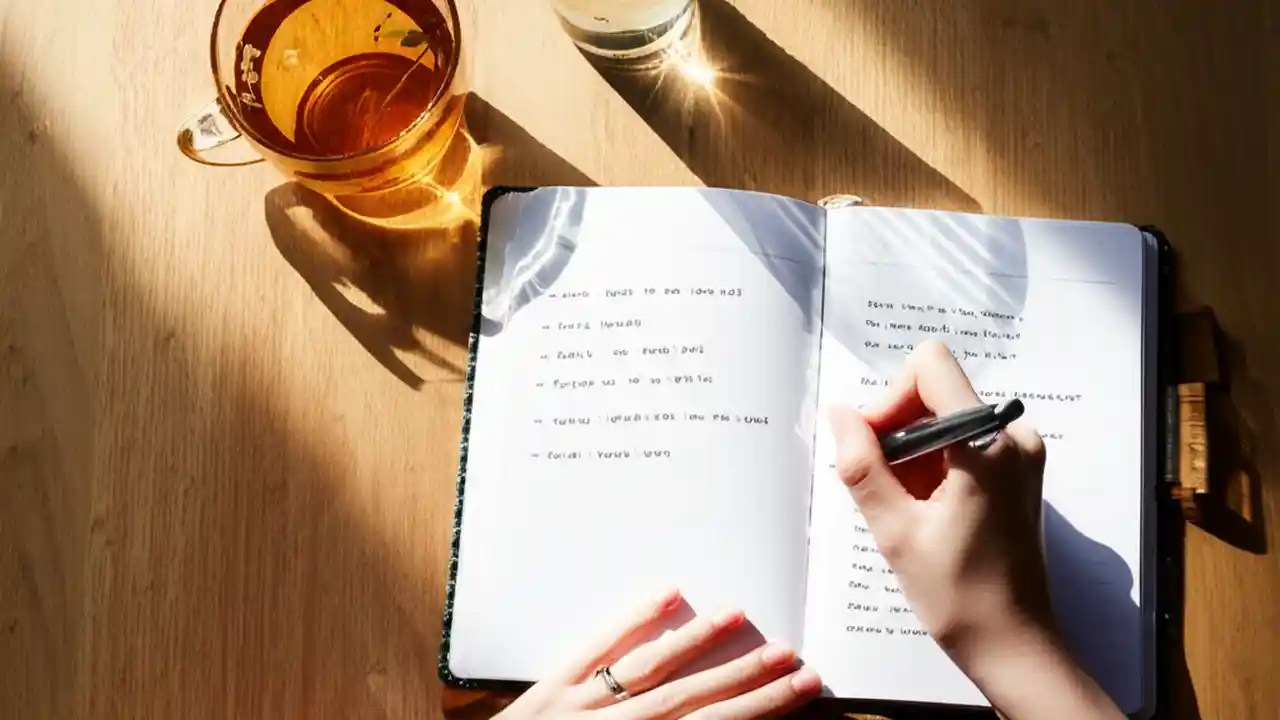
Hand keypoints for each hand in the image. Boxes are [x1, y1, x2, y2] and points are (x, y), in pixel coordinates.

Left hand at [497, 588, 820, 719]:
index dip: (762, 705)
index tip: (802, 685)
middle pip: (691, 697)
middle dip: (746, 676)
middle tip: (792, 654)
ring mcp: (577, 706)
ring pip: (648, 668)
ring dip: (697, 642)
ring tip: (739, 614)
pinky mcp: (547, 691)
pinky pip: (593, 650)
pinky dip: (630, 620)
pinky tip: (664, 593)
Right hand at [828, 341, 1121, 718]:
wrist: (1014, 643)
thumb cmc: (959, 597)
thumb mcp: (895, 531)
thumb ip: (862, 465)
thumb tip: (840, 416)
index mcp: (987, 445)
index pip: (930, 367)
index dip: (889, 399)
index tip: (873, 448)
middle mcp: (1012, 437)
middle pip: (934, 392)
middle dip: (896, 430)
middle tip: (881, 487)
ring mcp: (1019, 454)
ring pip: (944, 418)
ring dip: (911, 453)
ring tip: (905, 507)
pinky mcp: (1016, 472)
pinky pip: (962, 442)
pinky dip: (933, 465)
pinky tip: (924, 510)